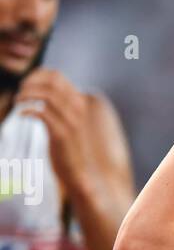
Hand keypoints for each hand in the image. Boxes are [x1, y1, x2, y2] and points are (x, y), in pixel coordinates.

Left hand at [15, 69, 91, 199]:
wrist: (79, 174)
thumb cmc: (68, 148)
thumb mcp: (67, 122)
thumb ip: (59, 106)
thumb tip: (41, 90)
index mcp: (78, 102)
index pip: (57, 76)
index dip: (37, 75)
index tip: (26, 83)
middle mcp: (77, 109)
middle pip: (51, 82)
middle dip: (31, 82)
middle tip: (20, 91)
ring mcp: (71, 121)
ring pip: (46, 95)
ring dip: (27, 95)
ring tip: (17, 101)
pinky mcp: (62, 134)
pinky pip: (42, 112)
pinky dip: (28, 110)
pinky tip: (22, 115)